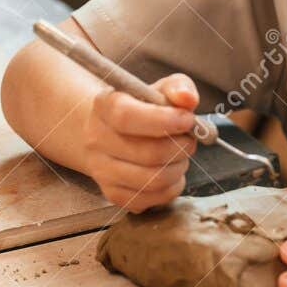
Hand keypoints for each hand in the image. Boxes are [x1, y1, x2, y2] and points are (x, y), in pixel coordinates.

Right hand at [83, 73, 198, 210]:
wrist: (112, 133)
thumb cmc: (142, 109)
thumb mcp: (159, 89)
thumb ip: (178, 88)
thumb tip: (187, 99)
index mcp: (104, 106)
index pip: (127, 117)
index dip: (163, 121)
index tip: (188, 120)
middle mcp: (96, 139)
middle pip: (148, 153)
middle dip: (181, 147)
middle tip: (189, 139)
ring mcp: (102, 170)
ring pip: (153, 180)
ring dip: (179, 167)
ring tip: (180, 155)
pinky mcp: (113, 193)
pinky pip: (152, 198)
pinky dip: (173, 187)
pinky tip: (172, 171)